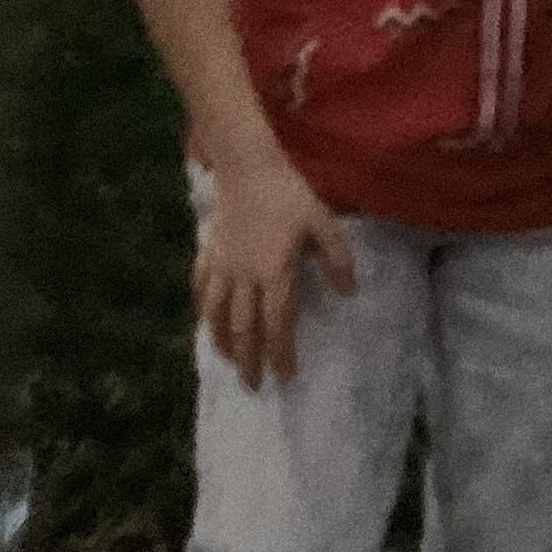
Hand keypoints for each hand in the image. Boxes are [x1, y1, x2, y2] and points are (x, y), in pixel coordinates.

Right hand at [195, 147, 354, 388]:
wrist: (246, 166)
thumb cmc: (288, 195)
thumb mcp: (323, 224)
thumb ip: (337, 260)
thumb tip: (349, 293)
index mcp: (274, 273)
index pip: (277, 324)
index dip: (281, 352)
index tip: (285, 375)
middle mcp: (244, 277)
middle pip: (243, 329)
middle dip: (248, 360)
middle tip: (253, 385)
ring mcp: (222, 266)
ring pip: (217, 314)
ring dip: (222, 342)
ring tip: (228, 361)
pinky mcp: (209, 253)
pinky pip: (202, 289)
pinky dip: (204, 310)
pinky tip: (207, 321)